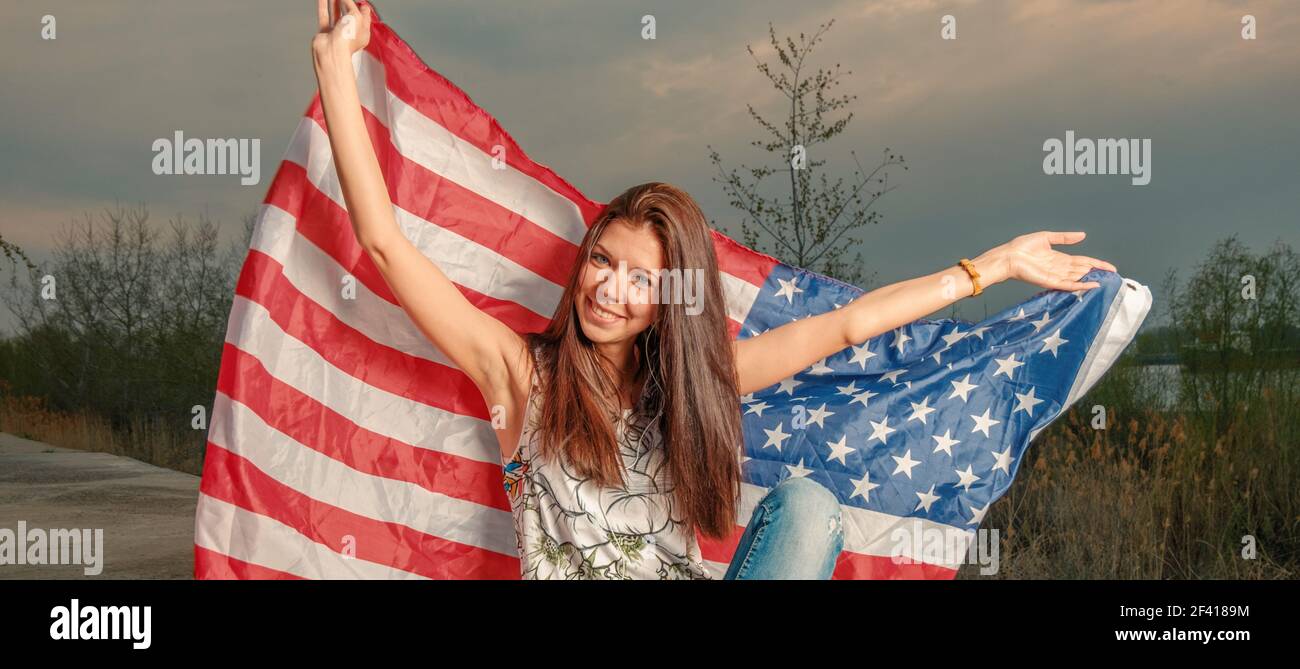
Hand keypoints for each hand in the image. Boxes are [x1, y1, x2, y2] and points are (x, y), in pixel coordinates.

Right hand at [313, 0, 371, 62]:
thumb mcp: (356, 16)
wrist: (331, 51)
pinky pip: (324, 16)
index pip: (364, 16)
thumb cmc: (347, 39)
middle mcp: (350, 33)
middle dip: (346, 3)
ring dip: (334, 2)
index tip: (358, 1)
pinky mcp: (325, 32)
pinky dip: (323, 6)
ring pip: (336, 14)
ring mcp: (337, 33)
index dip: (361, 7)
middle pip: (349, 15)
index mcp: (363, 32)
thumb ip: (351, 4)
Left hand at [976, 231, 1117, 291]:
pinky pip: (1068, 284)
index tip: (1110, 267)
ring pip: (1079, 278)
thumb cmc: (1022, 247)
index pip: (1082, 261)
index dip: (1096, 264)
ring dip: (1092, 279)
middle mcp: (1060, 268)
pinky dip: (1081, 286)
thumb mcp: (1047, 238)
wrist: (1008, 256)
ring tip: (1108, 281)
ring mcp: (1056, 276)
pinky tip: (1092, 285)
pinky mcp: (1050, 281)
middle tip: (1113, 276)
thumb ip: (1065, 238)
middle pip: (1083, 271)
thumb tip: (1083, 235)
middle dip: (1098, 273)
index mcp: (1059, 258)